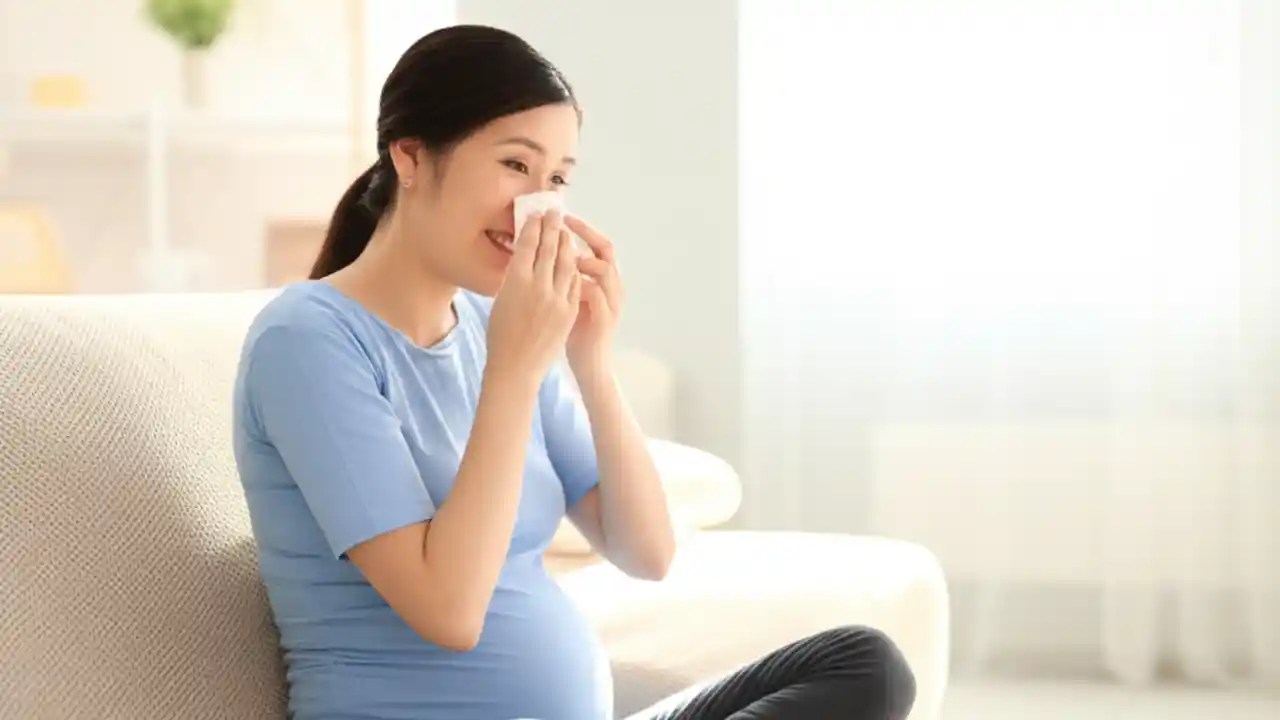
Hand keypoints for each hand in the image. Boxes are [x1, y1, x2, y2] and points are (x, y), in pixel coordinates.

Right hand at [487, 210, 581, 384]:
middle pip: (549, 248)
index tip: (537, 214)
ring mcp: (557, 299)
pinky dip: (573, 268)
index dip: (534, 226)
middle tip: (554, 212)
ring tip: (565, 232)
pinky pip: (574, 283)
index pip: (528, 245)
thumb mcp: (501, 299)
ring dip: (566, 244)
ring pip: (566, 263)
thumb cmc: (501, 335)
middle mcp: (539, 287)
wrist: (516, 367)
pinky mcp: (569, 311)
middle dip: (552, 227)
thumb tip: (525, 256)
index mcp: (516, 282)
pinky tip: (573, 260)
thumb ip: (515, 277)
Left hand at [564, 215, 622, 376]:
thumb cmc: (574, 334)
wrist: (589, 366)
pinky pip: (596, 292)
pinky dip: (581, 282)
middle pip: (605, 248)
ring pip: (604, 267)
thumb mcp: (569, 301)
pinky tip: (564, 280)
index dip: (580, 229)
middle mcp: (612, 287)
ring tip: (563, 251)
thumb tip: (541, 256)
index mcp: (604, 281)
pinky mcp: (604, 318)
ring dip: (582, 256)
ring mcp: (611, 302)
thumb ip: (563, 279)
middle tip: (563, 219)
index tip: (560, 216)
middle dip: (585, 232)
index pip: (596, 245)